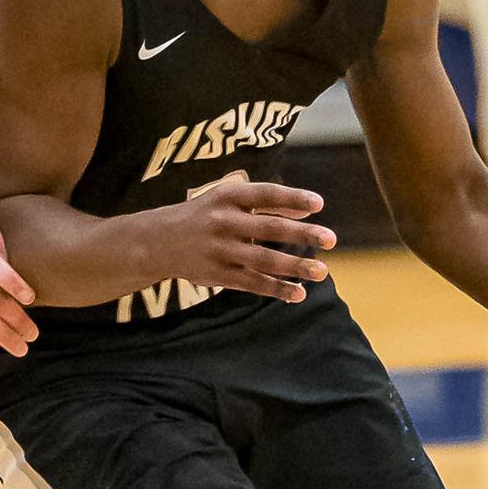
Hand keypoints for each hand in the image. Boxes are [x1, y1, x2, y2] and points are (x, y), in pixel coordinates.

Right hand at [163, 180, 336, 302]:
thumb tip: (308, 214)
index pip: (265, 195)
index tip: (319, 204)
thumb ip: (266, 205)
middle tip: (331, 239)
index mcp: (227, 196)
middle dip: (302, 235)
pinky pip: (252, 283)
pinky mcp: (217, 274)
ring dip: (295, 267)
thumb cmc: (205, 216)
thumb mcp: (228, 200)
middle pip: (269, 228)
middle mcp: (223, 221)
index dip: (292, 198)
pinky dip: (276, 289)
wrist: (156, 241)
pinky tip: (298, 293)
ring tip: (322, 271)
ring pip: (264, 260)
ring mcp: (219, 250)